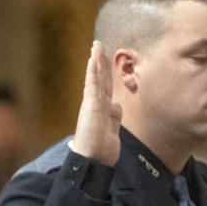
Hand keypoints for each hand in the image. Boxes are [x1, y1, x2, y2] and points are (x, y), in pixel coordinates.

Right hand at [71, 41, 121, 166]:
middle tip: (98, 46)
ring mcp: (92, 103)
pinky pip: (92, 83)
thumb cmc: (101, 149)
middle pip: (99, 78)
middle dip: (99, 62)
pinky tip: (93, 59)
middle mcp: (94, 104)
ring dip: (96, 60)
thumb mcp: (112, 130)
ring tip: (96, 46)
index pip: (103, 86)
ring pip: (95, 77)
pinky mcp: (90, 104)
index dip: (104, 73)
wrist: (93, 159)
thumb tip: (116, 106)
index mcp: (100, 109)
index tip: (103, 60)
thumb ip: (114, 116)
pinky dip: (92, 70)